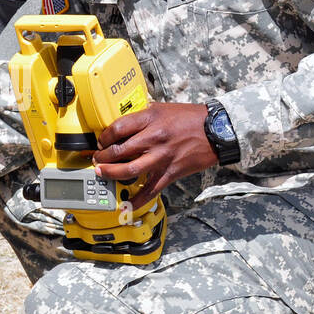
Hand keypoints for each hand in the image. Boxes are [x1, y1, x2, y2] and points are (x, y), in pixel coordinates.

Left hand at [92, 102, 218, 209]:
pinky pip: (150, 190)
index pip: (117, 128)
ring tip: (102, 173)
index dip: (104, 137)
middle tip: (97, 159)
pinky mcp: (170, 173)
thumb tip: (124, 124)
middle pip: (118, 151)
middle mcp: (153, 138)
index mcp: (150, 119)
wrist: (216, 130)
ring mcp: (161, 157)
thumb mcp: (162, 108)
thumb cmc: (190, 118)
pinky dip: (137, 200)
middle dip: (102, 157)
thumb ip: (143, 116)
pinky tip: (126, 205)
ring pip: (129, 170)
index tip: (101, 141)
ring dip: (111, 173)